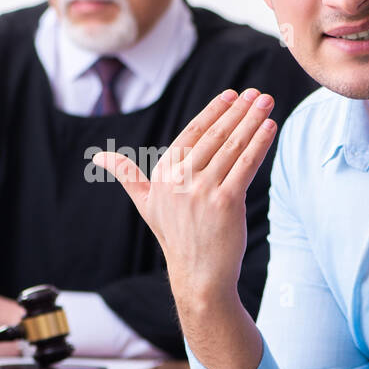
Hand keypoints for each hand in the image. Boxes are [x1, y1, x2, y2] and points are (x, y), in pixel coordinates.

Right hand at [91, 88, 276, 305]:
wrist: (198, 275)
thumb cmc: (175, 237)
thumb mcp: (146, 204)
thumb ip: (126, 176)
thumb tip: (99, 157)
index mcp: (162, 175)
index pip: (191, 133)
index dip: (212, 111)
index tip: (231, 94)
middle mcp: (180, 180)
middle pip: (214, 136)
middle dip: (238, 110)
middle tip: (256, 93)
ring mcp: (203, 191)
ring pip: (232, 146)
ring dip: (252, 120)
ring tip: (267, 102)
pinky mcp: (226, 202)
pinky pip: (246, 164)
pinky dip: (260, 143)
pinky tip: (270, 127)